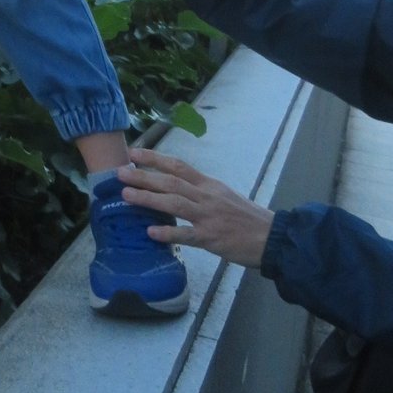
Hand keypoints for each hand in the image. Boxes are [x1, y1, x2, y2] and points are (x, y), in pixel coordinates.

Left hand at [117, 147, 274, 268]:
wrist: (272, 237)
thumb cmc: (246, 217)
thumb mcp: (223, 195)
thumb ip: (199, 190)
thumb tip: (173, 184)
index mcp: (209, 184)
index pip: (178, 165)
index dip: (154, 158)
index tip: (133, 153)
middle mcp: (206, 197)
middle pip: (170, 182)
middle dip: (143, 177)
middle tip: (120, 174)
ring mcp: (209, 217)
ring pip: (174, 204)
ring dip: (148, 199)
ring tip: (126, 197)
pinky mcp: (212, 238)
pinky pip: (187, 234)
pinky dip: (168, 233)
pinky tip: (150, 233)